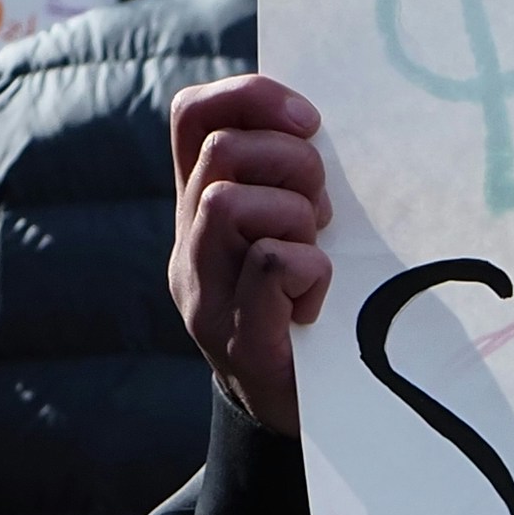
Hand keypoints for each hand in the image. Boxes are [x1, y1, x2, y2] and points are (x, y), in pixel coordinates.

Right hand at [168, 73, 332, 436]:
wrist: (291, 418)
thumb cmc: (303, 310)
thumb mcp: (290, 229)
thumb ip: (286, 180)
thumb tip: (316, 120)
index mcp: (198, 210)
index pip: (193, 115)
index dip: (250, 96)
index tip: (307, 121)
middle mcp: (190, 248)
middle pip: (221, 152)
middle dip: (291, 162)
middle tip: (323, 209)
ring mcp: (206, 296)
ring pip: (231, 202)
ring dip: (296, 215)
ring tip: (315, 251)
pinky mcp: (240, 340)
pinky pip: (270, 263)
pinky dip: (310, 270)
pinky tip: (314, 301)